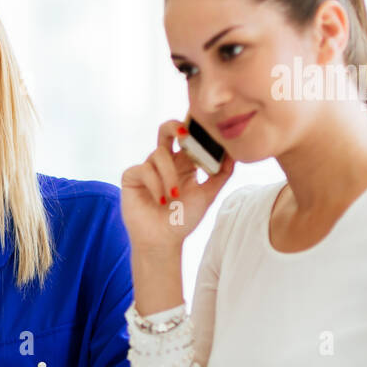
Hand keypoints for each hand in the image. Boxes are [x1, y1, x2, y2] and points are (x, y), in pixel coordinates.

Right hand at [121, 119, 232, 251]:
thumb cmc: (183, 219)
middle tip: (185, 133)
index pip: (188, 138)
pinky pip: (144, 169)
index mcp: (184, 163)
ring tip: (173, 197)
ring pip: (159, 154)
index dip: (194, 128)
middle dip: (174, 126)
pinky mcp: (132, 177)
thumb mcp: (207, 195)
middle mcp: (165, 162)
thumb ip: (221, 174)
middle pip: (166, 130)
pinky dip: (155, 185)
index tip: (206, 125)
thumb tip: (234, 153)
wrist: (163, 240)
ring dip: (169, 176)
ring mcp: (148, 168)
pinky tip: (159, 200)